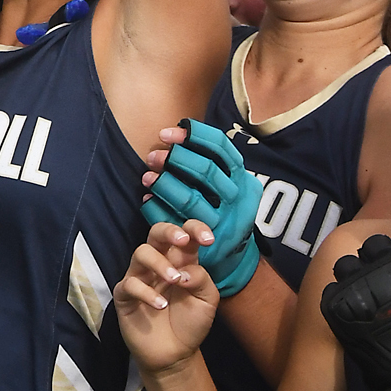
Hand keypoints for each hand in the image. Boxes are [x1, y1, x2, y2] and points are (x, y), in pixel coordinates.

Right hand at [113, 221, 220, 373]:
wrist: (175, 354)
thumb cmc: (190, 323)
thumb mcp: (207, 300)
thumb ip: (201, 279)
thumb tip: (183, 271)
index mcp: (181, 261)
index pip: (184, 235)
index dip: (194, 229)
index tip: (208, 239)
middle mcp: (159, 264)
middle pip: (155, 233)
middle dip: (168, 231)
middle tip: (182, 240)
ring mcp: (140, 278)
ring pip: (141, 253)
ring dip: (159, 263)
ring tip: (174, 280)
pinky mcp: (125, 295)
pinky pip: (130, 284)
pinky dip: (146, 292)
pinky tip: (161, 305)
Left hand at [142, 119, 261, 295]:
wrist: (236, 257)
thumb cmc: (225, 210)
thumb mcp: (230, 184)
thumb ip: (211, 162)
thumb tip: (173, 135)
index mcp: (243, 178)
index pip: (221, 148)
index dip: (193, 136)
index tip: (166, 133)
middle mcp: (238, 200)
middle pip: (206, 171)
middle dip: (175, 160)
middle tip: (153, 156)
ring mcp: (223, 223)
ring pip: (190, 200)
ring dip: (164, 184)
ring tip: (147, 177)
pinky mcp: (206, 243)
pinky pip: (177, 223)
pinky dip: (158, 210)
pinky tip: (147, 200)